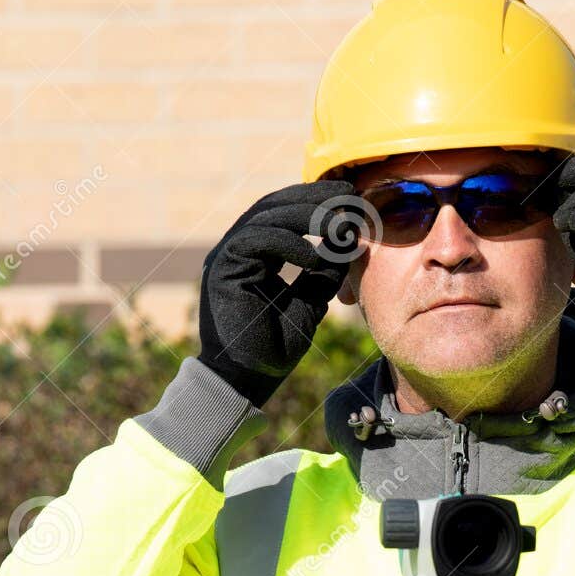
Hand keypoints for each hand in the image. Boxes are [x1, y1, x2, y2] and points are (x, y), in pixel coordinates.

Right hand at [197, 180, 361, 407]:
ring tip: (341, 221)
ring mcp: (227, 255)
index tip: (351, 198)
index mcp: (255, 254)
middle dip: (314, 197)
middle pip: (275, 206)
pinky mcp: (223, 267)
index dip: (316, 201)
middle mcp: (238, 248)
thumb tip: (347, 241)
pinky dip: (289, 243)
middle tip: (350, 194)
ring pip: (266, 217)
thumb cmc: (273, 349)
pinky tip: (316, 254)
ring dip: (307, 215)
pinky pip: (257, 241)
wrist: (246, 381)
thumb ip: (323, 275)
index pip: (285, 214)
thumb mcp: (309, 304)